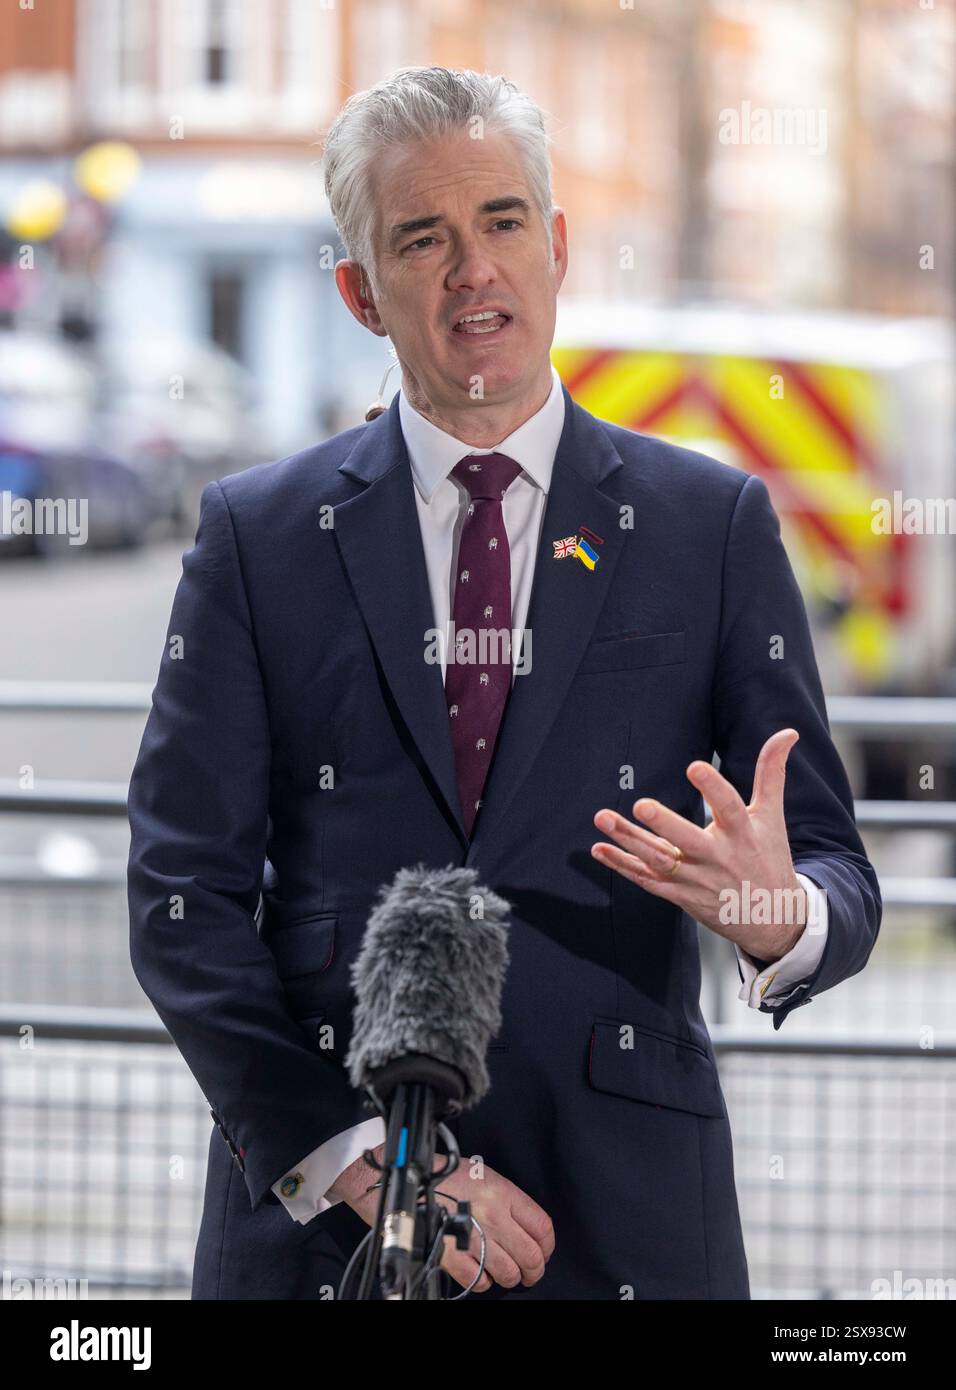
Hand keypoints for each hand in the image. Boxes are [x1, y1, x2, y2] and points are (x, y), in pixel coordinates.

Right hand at [335, 1144, 553, 1292]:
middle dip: (534, 1270)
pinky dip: (483, 1281)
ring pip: (508, 1272)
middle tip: (529, 1272)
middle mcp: (491, 1214)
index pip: (542, 1227)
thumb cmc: (440, 1175)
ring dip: (509, 1277)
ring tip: (504, 1273)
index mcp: (501, 1191)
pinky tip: (478, 1271)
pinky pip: (479, 1280)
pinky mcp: (451, 1254)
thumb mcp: (481, 1173)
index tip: (543, 1252)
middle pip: (530, 1255)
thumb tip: (526, 1224)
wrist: (402, 1180)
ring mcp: (472, 1236)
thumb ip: (506, 1198)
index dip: (547, 1246)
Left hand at [591, 728, 807, 961]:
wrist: (772, 919)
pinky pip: (648, 881)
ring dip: (629, 841)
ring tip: (603, 818)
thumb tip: (787, 733)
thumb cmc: (768, 858)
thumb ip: (771, 774)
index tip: (695, 767)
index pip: (730, 808)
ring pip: (660, 861)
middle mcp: (719, 858)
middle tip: (641, 805)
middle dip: (664, 824)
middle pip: (689, 841)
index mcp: (743, 834)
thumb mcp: (772, 817)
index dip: (713, 788)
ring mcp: (697, 879)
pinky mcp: (680, 895)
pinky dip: (623, 866)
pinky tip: (601, 849)